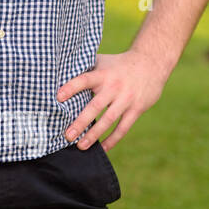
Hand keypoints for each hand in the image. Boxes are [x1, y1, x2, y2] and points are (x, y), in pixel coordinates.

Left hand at [55, 49, 170, 152]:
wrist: (151, 62)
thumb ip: (84, 68)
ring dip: (94, 134)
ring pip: (108, 120)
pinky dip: (113, 139)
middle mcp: (114, 87)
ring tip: (81, 146)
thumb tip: (58, 74)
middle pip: (95, 106)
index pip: (84, 80)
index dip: (71, 88)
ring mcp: (126, 99)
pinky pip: (123, 127)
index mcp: (102, 74)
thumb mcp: (102, 61)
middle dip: (80, 122)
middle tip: (67, 135)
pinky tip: (103, 148)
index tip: (58, 97)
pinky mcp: (136, 109)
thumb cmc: (118, 63)